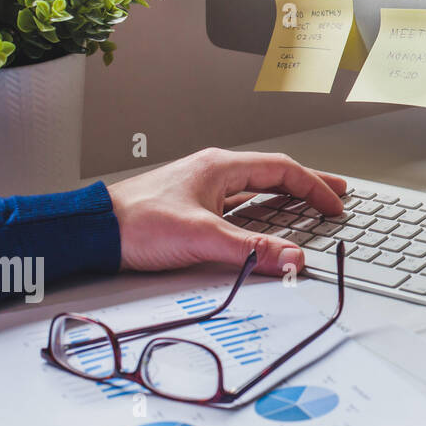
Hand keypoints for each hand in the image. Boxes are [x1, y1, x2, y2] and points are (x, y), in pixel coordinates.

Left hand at [107, 148, 346, 275]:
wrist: (90, 232)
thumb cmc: (134, 224)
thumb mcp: (200, 237)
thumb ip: (250, 250)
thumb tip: (293, 257)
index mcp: (220, 167)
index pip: (283, 170)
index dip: (315, 186)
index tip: (335, 204)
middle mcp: (213, 172)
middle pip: (273, 174)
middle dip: (308, 184)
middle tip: (336, 193)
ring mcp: (201, 189)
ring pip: (256, 188)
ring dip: (286, 196)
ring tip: (308, 204)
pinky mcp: (190, 207)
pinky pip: (239, 203)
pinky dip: (262, 209)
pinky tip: (264, 221)